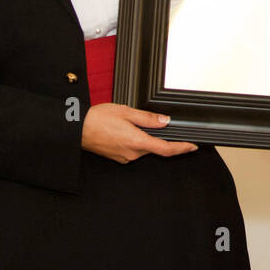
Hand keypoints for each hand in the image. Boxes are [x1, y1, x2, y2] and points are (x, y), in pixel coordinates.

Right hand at [81, 103, 197, 162]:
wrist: (78, 129)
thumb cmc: (98, 119)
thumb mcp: (127, 112)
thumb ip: (148, 118)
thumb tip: (165, 122)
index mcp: (137, 141)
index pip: (166, 149)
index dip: (182, 148)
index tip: (192, 146)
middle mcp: (132, 153)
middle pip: (154, 147)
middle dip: (156, 136)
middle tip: (146, 122)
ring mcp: (124, 157)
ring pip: (143, 148)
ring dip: (142, 137)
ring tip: (128, 124)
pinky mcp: (118, 157)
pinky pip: (132, 150)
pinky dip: (133, 141)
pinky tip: (123, 131)